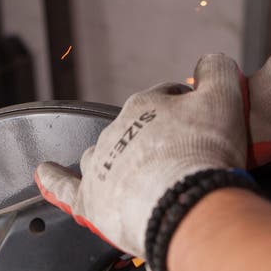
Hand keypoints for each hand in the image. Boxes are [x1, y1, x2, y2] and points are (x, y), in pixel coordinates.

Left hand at [35, 54, 246, 258]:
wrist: (184, 207)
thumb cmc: (204, 158)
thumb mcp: (226, 99)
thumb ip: (218, 72)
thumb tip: (209, 63)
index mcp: (145, 105)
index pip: (166, 101)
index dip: (187, 115)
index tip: (201, 131)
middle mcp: (116, 131)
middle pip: (135, 131)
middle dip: (156, 143)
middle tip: (182, 163)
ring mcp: (100, 167)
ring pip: (103, 156)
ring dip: (115, 161)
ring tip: (136, 178)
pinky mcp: (90, 202)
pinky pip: (65, 187)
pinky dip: (54, 180)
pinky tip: (45, 174)